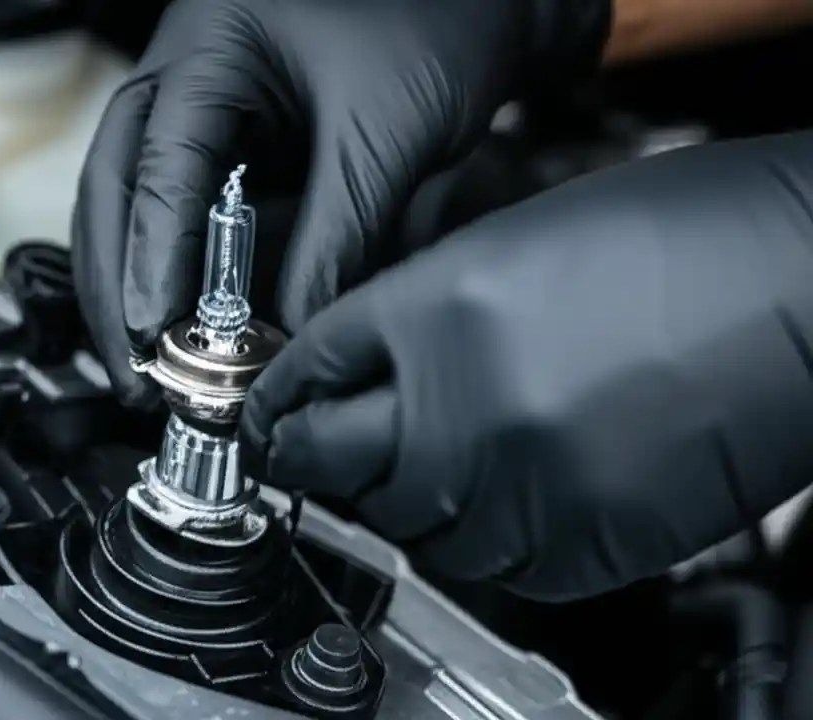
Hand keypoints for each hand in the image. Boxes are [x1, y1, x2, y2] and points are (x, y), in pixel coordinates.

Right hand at [72, 0, 611, 407]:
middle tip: (132, 369)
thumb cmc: (436, 21)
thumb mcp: (388, 133)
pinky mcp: (233, 143)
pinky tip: (194, 325)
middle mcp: (185, 76)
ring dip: (135, 285)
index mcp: (208, 49)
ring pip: (135, 205)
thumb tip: (297, 334)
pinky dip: (185, 272)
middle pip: (115, 188)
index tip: (154, 336)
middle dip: (114, 284)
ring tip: (151, 365)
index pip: (160, 167)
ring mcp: (201, 110)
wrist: (483, 1)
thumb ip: (342, 236)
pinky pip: (187, 214)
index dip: (151, 260)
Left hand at [241, 132, 812, 600]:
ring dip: (402, 504)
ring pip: (407, 528)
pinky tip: (499, 505)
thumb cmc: (688, 237)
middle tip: (310, 455)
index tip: (268, 410)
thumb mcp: (518, 239)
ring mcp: (521, 485)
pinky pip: (492, 572)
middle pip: (335, 458)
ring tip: (426, 475)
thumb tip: (373, 358)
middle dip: (313, 455)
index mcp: (437, 307)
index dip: (278, 392)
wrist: (808, 284)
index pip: (311, 366)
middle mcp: (463, 404)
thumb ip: (429, 305)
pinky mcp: (583, 547)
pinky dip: (481, 546)